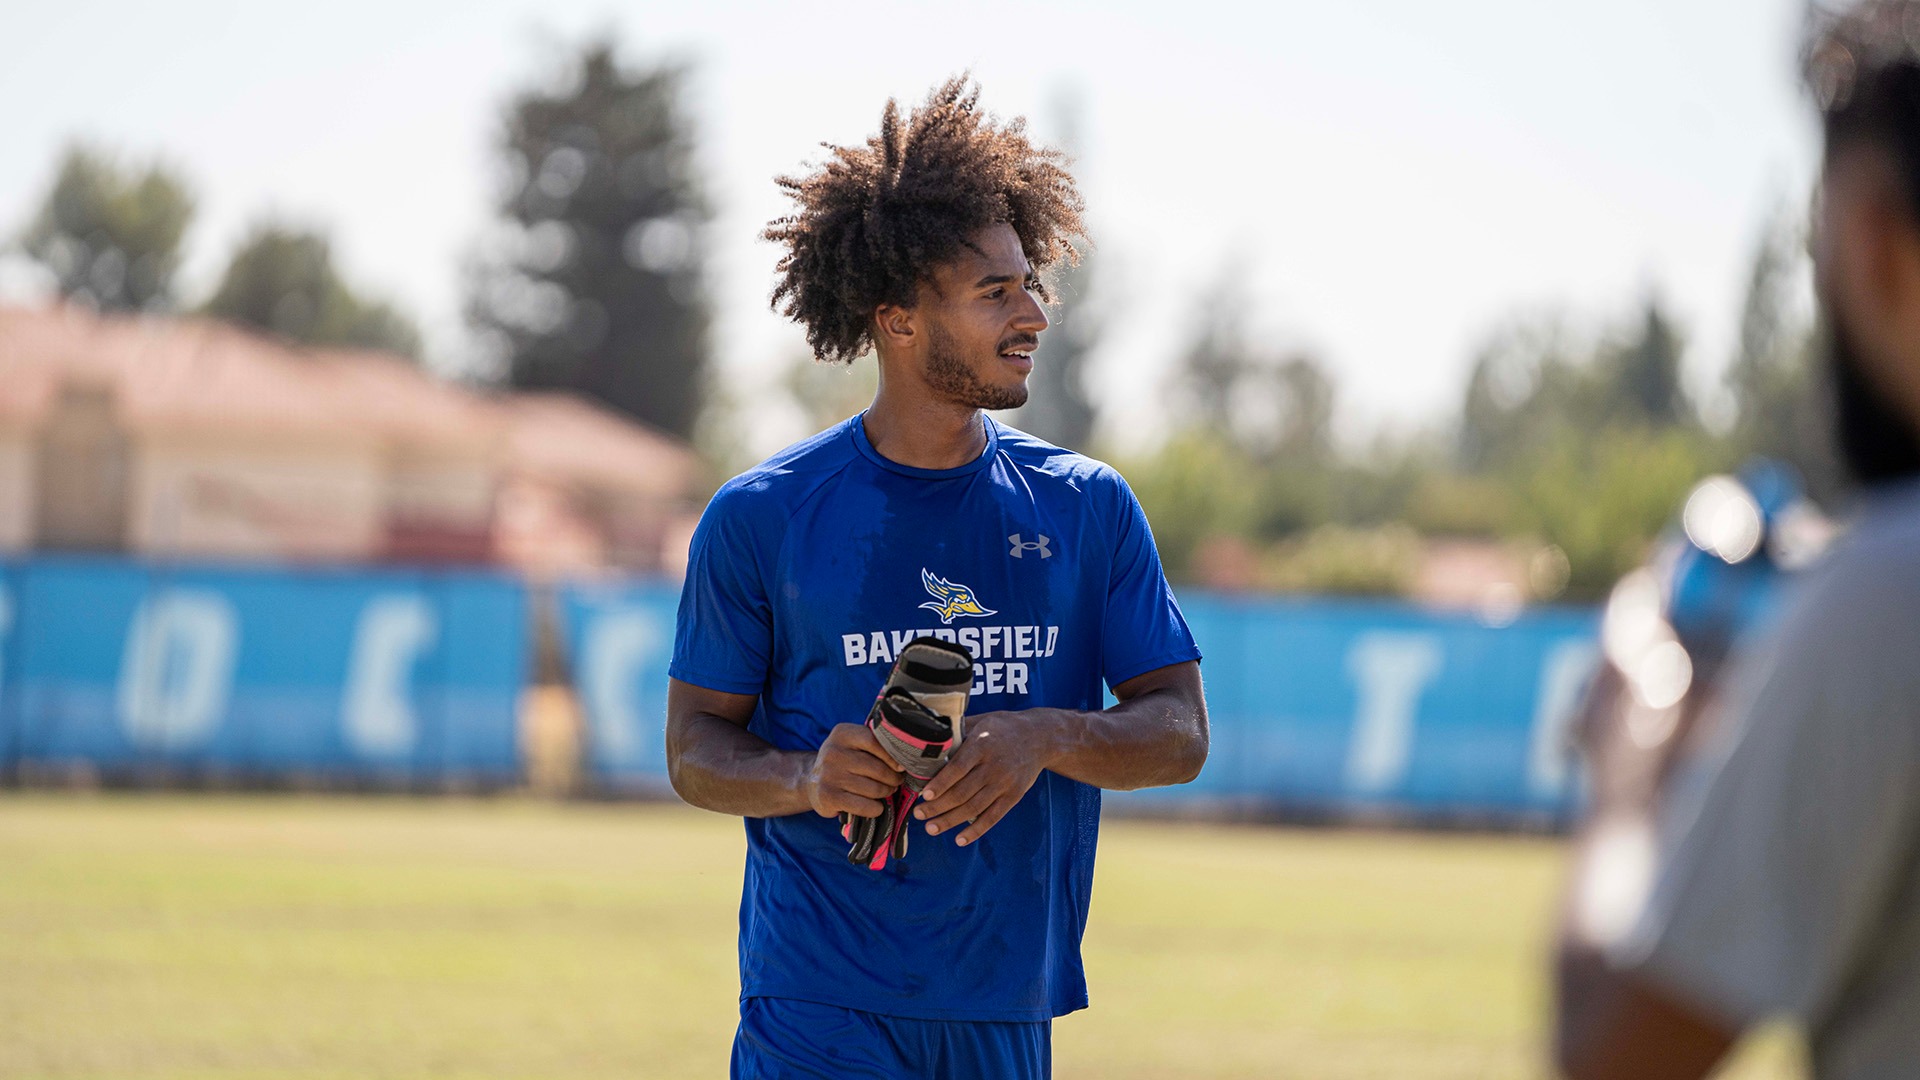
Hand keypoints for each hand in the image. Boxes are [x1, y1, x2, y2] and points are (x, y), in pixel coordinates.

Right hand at [803, 723, 903, 818]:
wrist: (811, 781)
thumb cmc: (843, 761)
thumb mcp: (853, 744)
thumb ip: (875, 743)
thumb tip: (907, 757)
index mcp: (842, 734)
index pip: (874, 742)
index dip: (892, 756)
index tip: (901, 766)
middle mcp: (833, 752)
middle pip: (877, 768)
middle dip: (893, 779)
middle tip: (896, 782)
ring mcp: (829, 775)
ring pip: (873, 789)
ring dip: (886, 793)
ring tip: (886, 791)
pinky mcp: (829, 797)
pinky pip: (864, 805)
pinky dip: (875, 808)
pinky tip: (876, 806)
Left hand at [913, 709, 1060, 845]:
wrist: (1040, 737)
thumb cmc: (1003, 728)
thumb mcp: (982, 720)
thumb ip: (958, 730)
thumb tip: (928, 736)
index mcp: (982, 744)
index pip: (958, 768)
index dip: (940, 783)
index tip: (924, 795)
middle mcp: (994, 765)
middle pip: (962, 791)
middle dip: (938, 806)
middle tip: (919, 814)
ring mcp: (1005, 783)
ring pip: (974, 807)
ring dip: (950, 820)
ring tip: (931, 828)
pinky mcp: (1014, 796)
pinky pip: (993, 817)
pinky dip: (976, 830)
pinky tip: (959, 839)